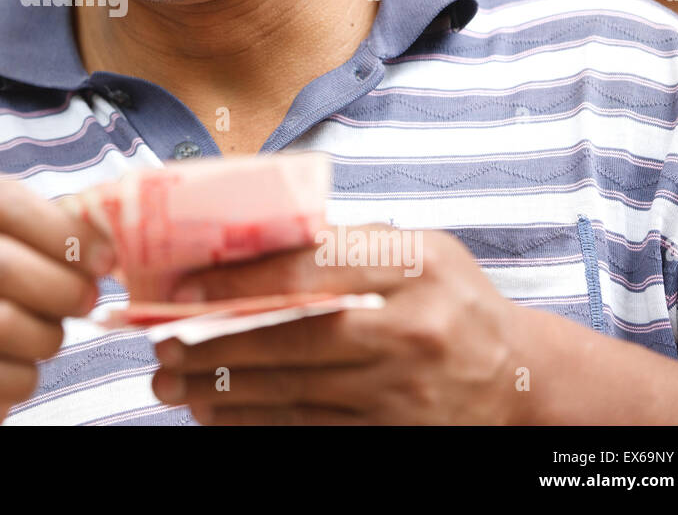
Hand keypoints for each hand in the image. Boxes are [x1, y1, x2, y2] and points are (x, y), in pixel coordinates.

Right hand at [0, 166, 113, 424]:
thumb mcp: (14, 242)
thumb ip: (54, 230)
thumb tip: (112, 241)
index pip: (3, 203)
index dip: (63, 232)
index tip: (104, 259)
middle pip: (0, 265)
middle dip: (61, 287)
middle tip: (88, 301)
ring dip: (45, 336)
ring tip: (50, 336)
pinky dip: (20, 376)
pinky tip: (20, 369)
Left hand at [150, 225, 524, 423]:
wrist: (519, 379)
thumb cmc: (450, 299)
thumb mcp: (416, 250)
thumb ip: (344, 242)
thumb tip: (246, 242)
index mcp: (414, 266)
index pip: (308, 271)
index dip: (236, 281)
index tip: (181, 289)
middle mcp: (414, 330)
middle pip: (292, 337)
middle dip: (214, 343)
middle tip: (159, 346)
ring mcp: (407, 391)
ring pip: (293, 391)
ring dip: (221, 389)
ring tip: (171, 382)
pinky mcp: (397, 434)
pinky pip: (309, 430)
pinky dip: (254, 422)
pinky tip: (216, 412)